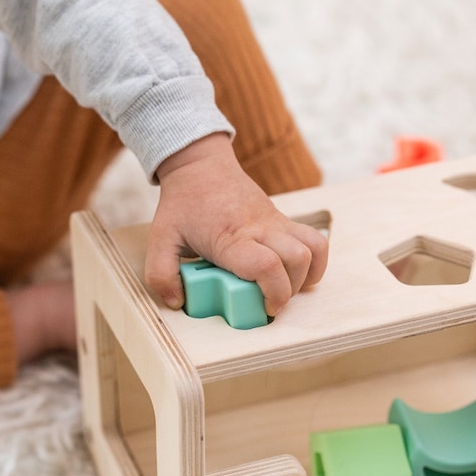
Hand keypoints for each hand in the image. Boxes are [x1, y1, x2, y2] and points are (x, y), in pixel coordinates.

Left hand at [146, 134, 327, 316]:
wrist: (200, 165)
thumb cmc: (182, 204)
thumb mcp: (160, 238)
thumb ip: (161, 274)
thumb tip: (178, 302)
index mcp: (231, 237)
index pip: (267, 265)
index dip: (274, 293)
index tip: (265, 309)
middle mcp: (260, 228)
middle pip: (297, 259)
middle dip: (290, 290)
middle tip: (268, 301)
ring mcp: (275, 222)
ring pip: (313, 248)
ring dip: (305, 275)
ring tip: (282, 287)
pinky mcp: (282, 220)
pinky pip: (314, 239)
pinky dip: (315, 261)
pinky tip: (296, 274)